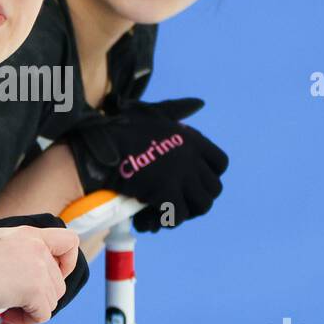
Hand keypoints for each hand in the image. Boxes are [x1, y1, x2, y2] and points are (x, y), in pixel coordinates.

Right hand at [0, 214, 88, 323]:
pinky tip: (7, 320)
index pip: (70, 242)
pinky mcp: (34, 290)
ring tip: (7, 313)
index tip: (49, 275)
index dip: (66, 263)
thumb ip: (18, 249)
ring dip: (31, 311)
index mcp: (30, 234)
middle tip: (16, 304)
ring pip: (52, 300)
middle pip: (59, 282)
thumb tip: (26, 273)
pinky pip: (43, 314)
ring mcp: (39, 268)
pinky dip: (26, 322)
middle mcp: (39, 248)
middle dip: (40, 297)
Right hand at [62, 98, 228, 232]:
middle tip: (176, 203)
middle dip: (197, 200)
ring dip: (184, 213)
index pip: (221, 164)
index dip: (209, 177)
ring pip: (201, 206)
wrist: (103, 148)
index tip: (191, 183)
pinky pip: (178, 216)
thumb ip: (178, 109)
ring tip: (163, 212)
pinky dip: (165, 221)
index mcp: (193, 139)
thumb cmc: (124, 130)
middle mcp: (192, 157)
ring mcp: (181, 175)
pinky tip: (148, 218)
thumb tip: (199, 102)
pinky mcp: (166, 192)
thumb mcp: (156, 113)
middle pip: (213, 189)